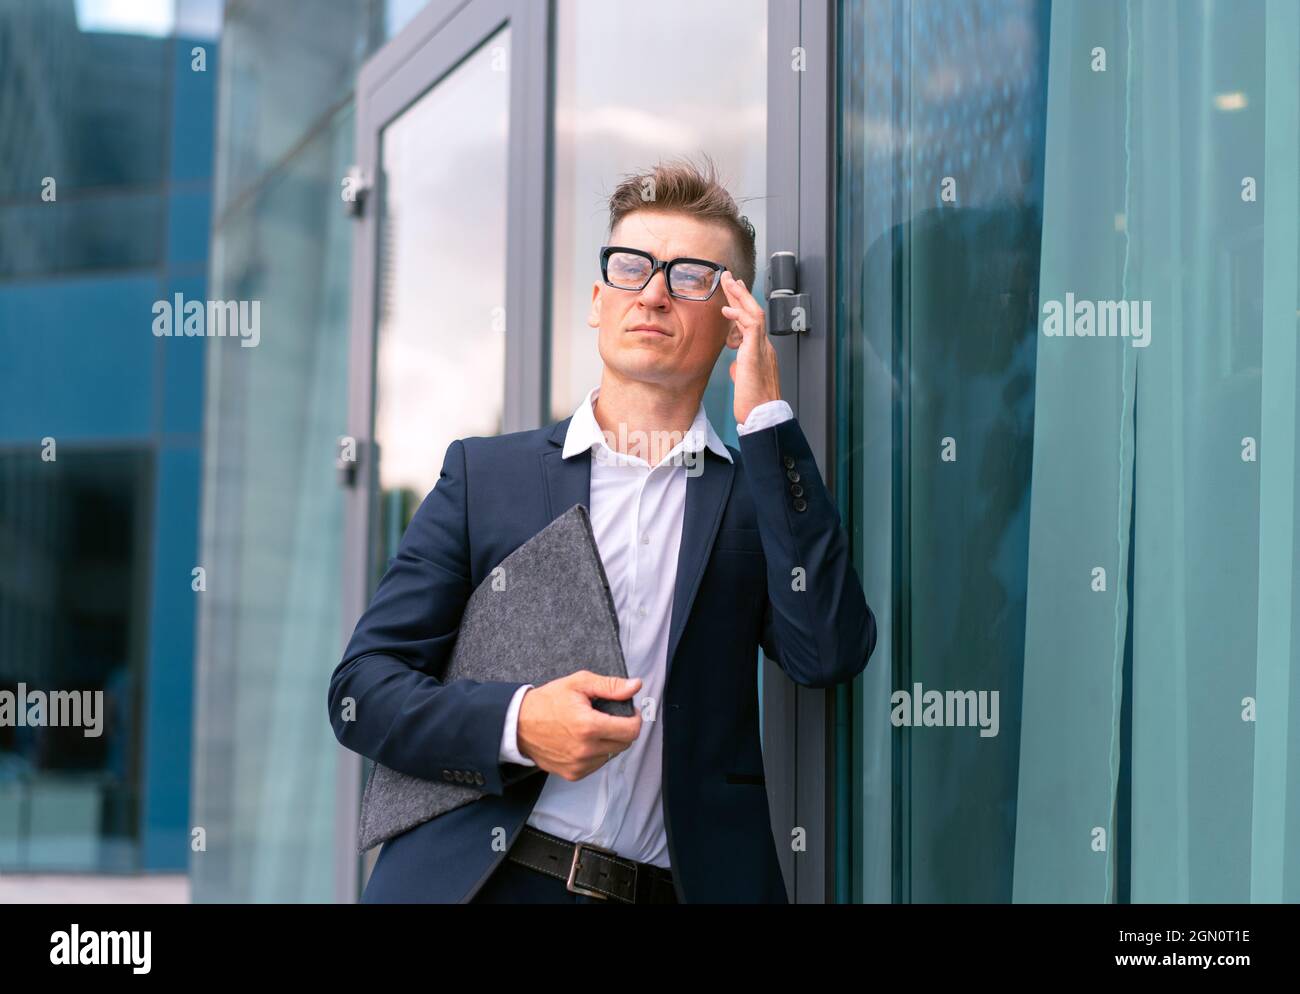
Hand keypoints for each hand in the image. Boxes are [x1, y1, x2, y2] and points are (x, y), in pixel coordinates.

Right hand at [516, 671, 642, 780]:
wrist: (518, 724)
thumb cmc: (547, 702)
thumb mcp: (578, 683)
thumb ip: (610, 686)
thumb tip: (635, 686)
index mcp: (589, 726)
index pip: (631, 730)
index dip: (634, 718)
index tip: (627, 712)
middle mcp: (586, 750)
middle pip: (625, 743)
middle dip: (621, 728)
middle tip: (606, 716)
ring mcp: (579, 765)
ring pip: (612, 754)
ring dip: (609, 741)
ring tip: (591, 728)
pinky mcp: (573, 774)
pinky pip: (598, 764)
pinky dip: (596, 752)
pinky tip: (582, 740)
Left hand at [721, 271, 781, 424]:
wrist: (762, 415)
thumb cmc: (752, 402)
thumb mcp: (744, 381)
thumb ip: (740, 369)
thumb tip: (734, 366)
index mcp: (761, 351)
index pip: (752, 322)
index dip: (742, 306)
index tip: (734, 292)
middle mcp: (764, 346)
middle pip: (754, 311)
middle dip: (741, 293)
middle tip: (730, 276)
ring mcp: (762, 348)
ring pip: (755, 313)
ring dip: (741, 296)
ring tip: (728, 281)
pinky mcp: (756, 353)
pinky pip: (751, 326)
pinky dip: (739, 315)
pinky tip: (727, 309)